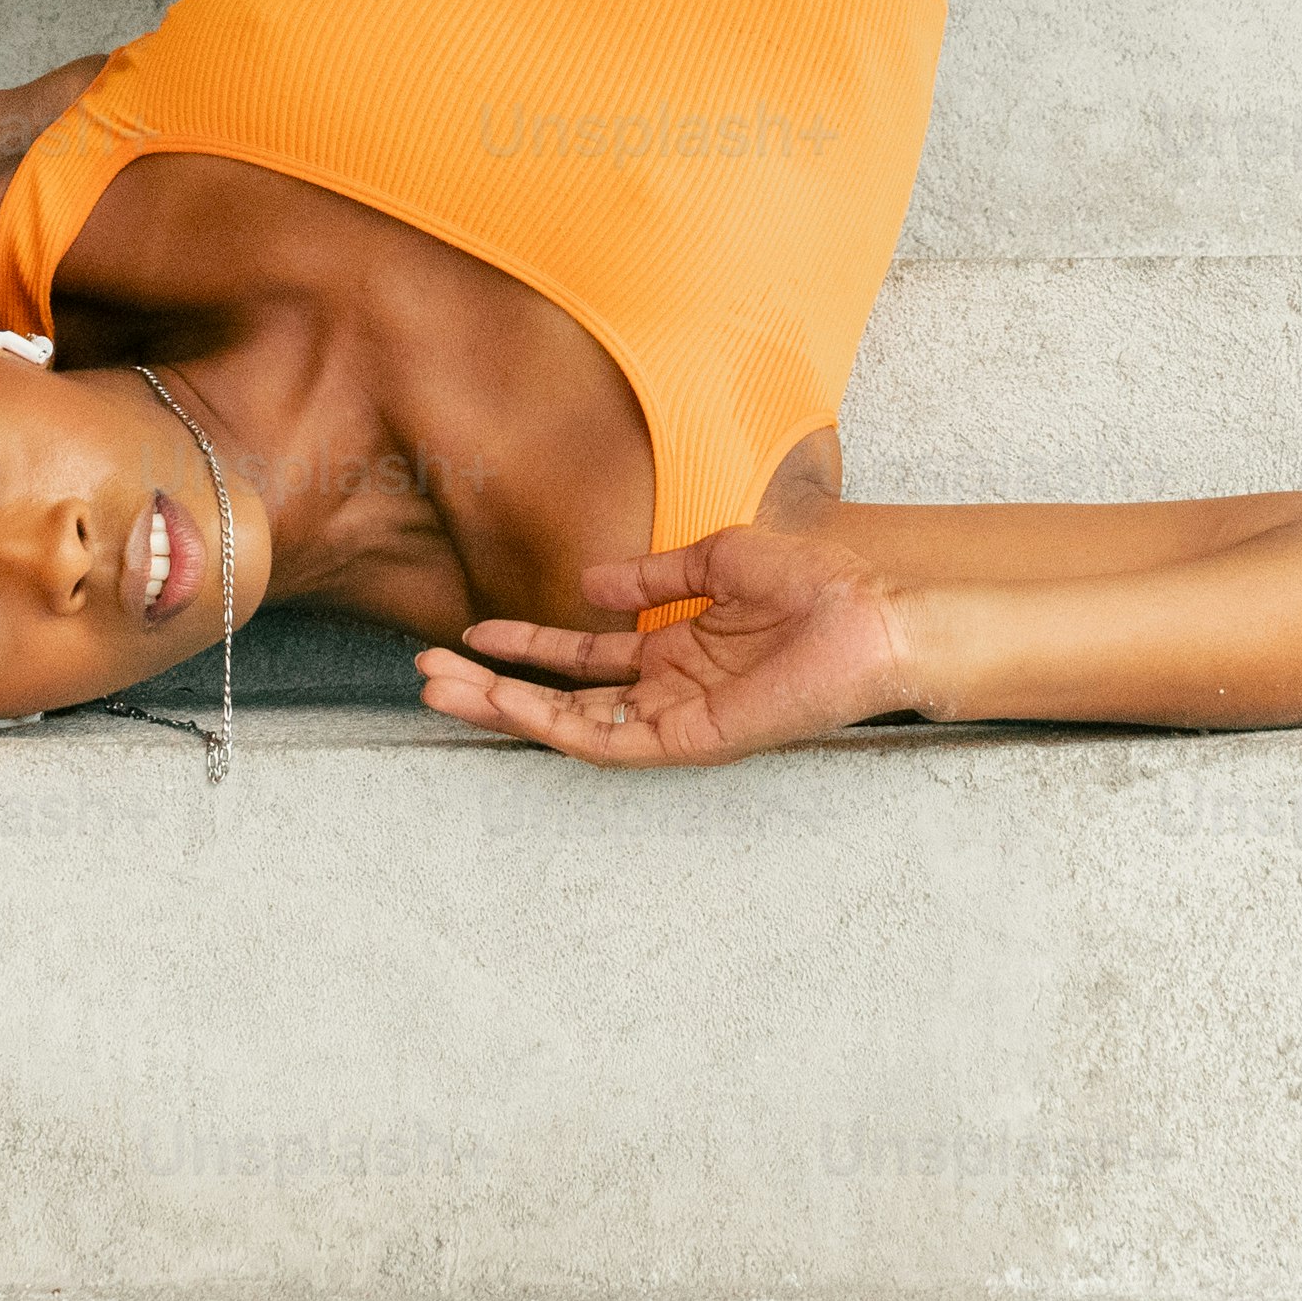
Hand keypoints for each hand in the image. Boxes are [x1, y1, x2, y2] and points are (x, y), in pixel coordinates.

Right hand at [416, 525, 914, 769]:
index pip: (583, 656)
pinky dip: (554, 726)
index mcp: (676, 649)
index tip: (472, 633)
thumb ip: (651, 577)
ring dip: (504, 708)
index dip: (526, 645)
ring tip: (442, 688)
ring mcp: (676, 718)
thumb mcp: (719, 559)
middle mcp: (669, 690)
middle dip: (494, 687)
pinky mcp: (691, 739)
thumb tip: (586, 586)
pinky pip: (609, 742)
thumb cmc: (815, 584)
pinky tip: (508, 704)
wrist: (871, 614)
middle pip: (563, 698)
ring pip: (571, 725)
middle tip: (430, 673)